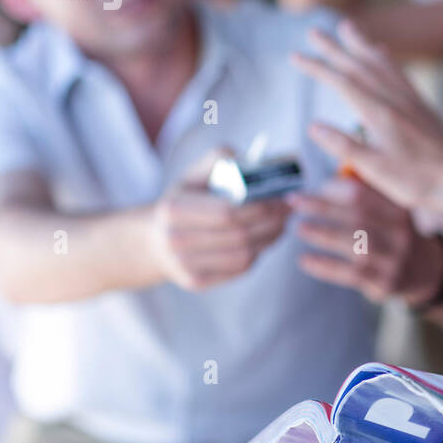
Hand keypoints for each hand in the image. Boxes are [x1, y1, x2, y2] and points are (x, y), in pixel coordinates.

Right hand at [148, 148, 292, 290]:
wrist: (154, 242)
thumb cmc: (184, 201)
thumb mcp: (193, 175)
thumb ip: (219, 159)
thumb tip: (248, 160)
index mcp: (174, 209)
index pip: (228, 212)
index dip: (260, 206)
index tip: (280, 197)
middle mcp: (175, 240)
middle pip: (240, 235)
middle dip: (272, 222)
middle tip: (288, 210)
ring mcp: (184, 266)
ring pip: (244, 255)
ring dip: (270, 239)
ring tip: (281, 224)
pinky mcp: (195, 282)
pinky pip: (239, 270)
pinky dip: (257, 254)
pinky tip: (264, 240)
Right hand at [290, 20, 442, 210]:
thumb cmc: (416, 181)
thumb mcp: (375, 169)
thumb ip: (344, 146)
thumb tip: (313, 126)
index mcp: (378, 114)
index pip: (341, 82)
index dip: (317, 67)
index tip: (296, 56)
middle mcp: (394, 100)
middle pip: (358, 66)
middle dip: (333, 48)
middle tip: (313, 32)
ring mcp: (409, 100)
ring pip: (380, 64)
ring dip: (360, 44)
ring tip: (347, 28)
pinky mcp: (421, 106)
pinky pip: (399, 73)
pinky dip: (385, 59)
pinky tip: (382, 54)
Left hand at [290, 174, 442, 304]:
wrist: (427, 272)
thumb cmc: (398, 234)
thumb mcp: (393, 211)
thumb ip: (369, 196)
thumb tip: (328, 183)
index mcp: (400, 209)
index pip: (367, 194)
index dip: (339, 188)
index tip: (319, 185)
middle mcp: (400, 232)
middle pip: (357, 216)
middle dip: (322, 206)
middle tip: (295, 201)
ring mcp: (394, 259)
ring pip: (354, 244)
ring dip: (322, 234)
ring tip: (299, 228)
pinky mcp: (384, 282)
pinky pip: (350, 274)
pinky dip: (325, 266)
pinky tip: (305, 260)